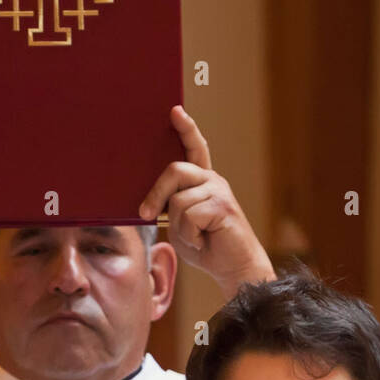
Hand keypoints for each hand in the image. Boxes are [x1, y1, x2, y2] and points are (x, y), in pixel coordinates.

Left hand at [137, 105, 272, 292]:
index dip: (185, 129)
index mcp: (202, 181)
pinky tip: (203, 241)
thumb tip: (147, 203)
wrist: (234, 268)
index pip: (194, 148)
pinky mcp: (222, 207)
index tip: (174, 111)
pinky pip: (188, 218)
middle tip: (144, 214)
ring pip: (177, 201)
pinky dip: (189, 236)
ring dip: (178, 227)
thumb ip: (168, 207)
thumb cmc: (205, 246)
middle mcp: (212, 180)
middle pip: (174, 171)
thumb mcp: (179, 224)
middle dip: (155, 194)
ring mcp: (219, 192)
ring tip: (195, 237)